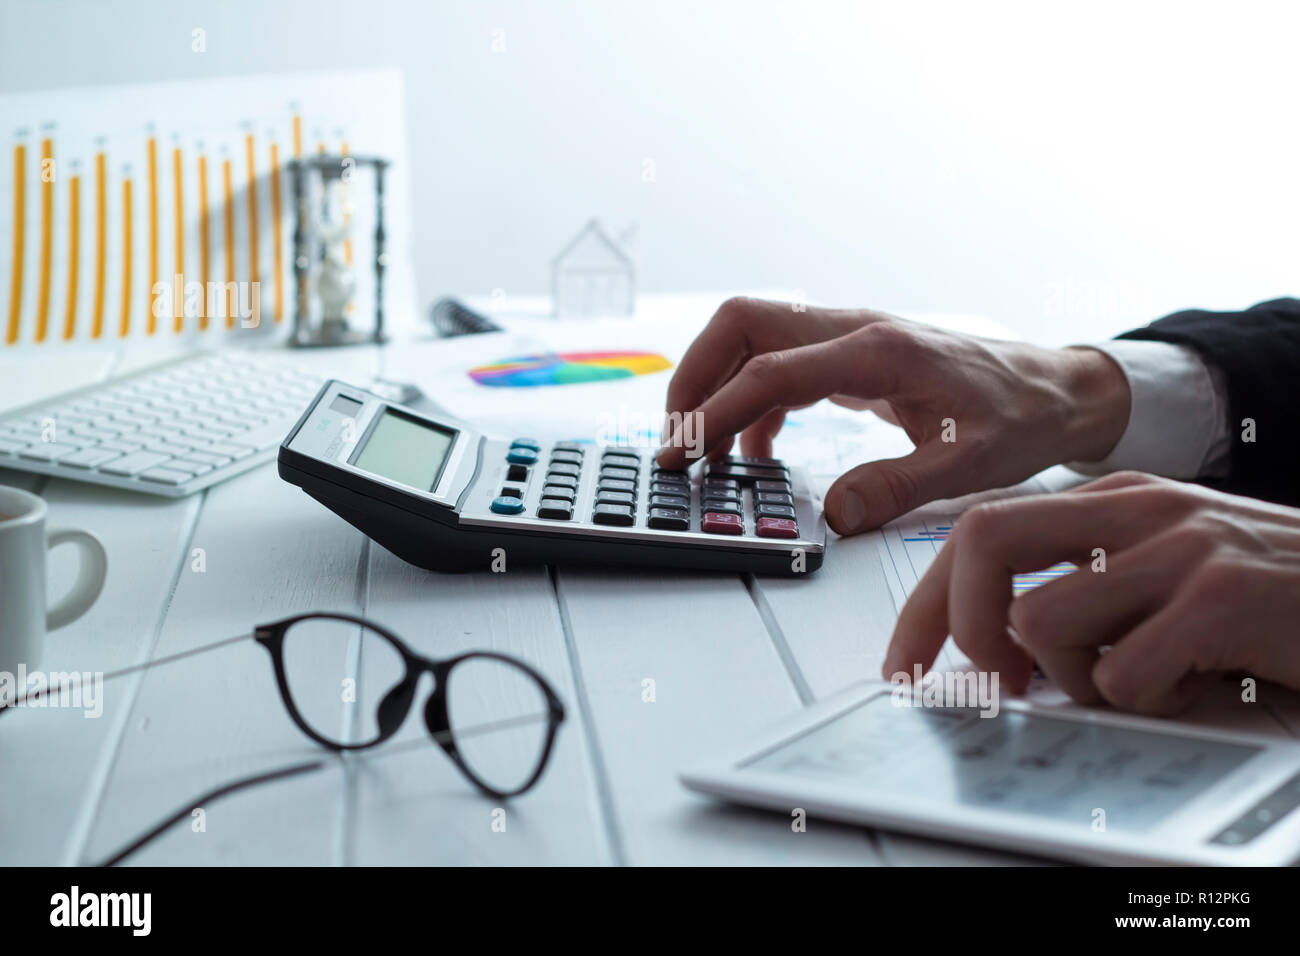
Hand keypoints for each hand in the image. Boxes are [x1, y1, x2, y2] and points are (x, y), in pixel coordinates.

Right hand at [656, 297, 1131, 533]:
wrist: (1055, 390)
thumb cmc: (1021, 416)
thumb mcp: (969, 466)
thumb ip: (896, 487)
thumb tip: (833, 513)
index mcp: (879, 350)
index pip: (771, 368)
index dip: (718, 410)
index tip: (687, 452)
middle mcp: (855, 331)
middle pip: (742, 323)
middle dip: (696, 376)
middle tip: (678, 439)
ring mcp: (848, 339)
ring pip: (751, 339)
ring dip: (716, 389)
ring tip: (704, 453)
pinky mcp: (849, 358)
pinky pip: (778, 367)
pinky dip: (751, 406)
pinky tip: (757, 453)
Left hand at [882, 472, 1299, 713]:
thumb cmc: (1266, 595)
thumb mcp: (1163, 567)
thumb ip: (1084, 582)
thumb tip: (994, 642)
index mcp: (1114, 499)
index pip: (981, 527)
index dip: (929, 599)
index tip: (905, 660)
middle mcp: (1138, 508)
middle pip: (984, 540)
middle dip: (964, 625)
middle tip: (999, 679)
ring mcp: (1180, 546)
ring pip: (1042, 619)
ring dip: (1073, 677)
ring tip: (1137, 678)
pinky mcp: (1220, 598)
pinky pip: (1121, 671)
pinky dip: (1141, 701)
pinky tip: (1188, 687)